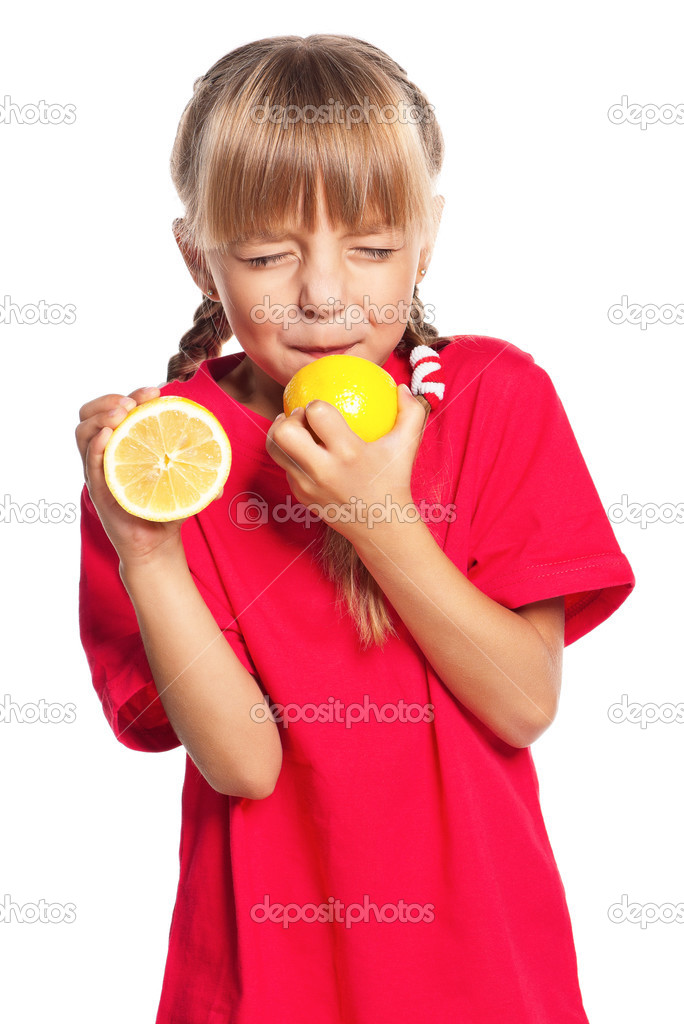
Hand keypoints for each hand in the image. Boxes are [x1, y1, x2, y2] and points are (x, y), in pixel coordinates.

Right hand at [75, 385, 200, 568]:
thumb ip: (202, 468)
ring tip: (122, 414)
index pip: (118, 409)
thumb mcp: (189, 480)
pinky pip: (89, 462)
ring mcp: (99, 470)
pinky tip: (108, 435)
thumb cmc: (170, 506)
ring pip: (83, 432)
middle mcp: (107, 453)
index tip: (154, 390)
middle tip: (133, 402)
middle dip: (111, 400)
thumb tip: (220, 460)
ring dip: (100, 417)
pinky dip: (95, 446)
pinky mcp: (98, 489)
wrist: (157, 544)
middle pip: (93, 414)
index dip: (132, 394)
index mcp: (126, 444)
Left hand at [264, 384, 428, 542]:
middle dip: (288, 417)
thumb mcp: (408, 445)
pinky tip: (303, 451)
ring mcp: (308, 486)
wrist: (381, 527)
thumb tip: (399, 387)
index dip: (315, 404)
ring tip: (293, 428)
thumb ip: (411, 411)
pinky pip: (285, 467)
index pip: (317, 413)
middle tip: (300, 416)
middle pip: (285, 432)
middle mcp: (324, 469)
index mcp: (349, 452)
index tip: (322, 407)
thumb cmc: (394, 480)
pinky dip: (291, 456)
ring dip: (280, 434)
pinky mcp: (300, 496)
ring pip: (275, 450)